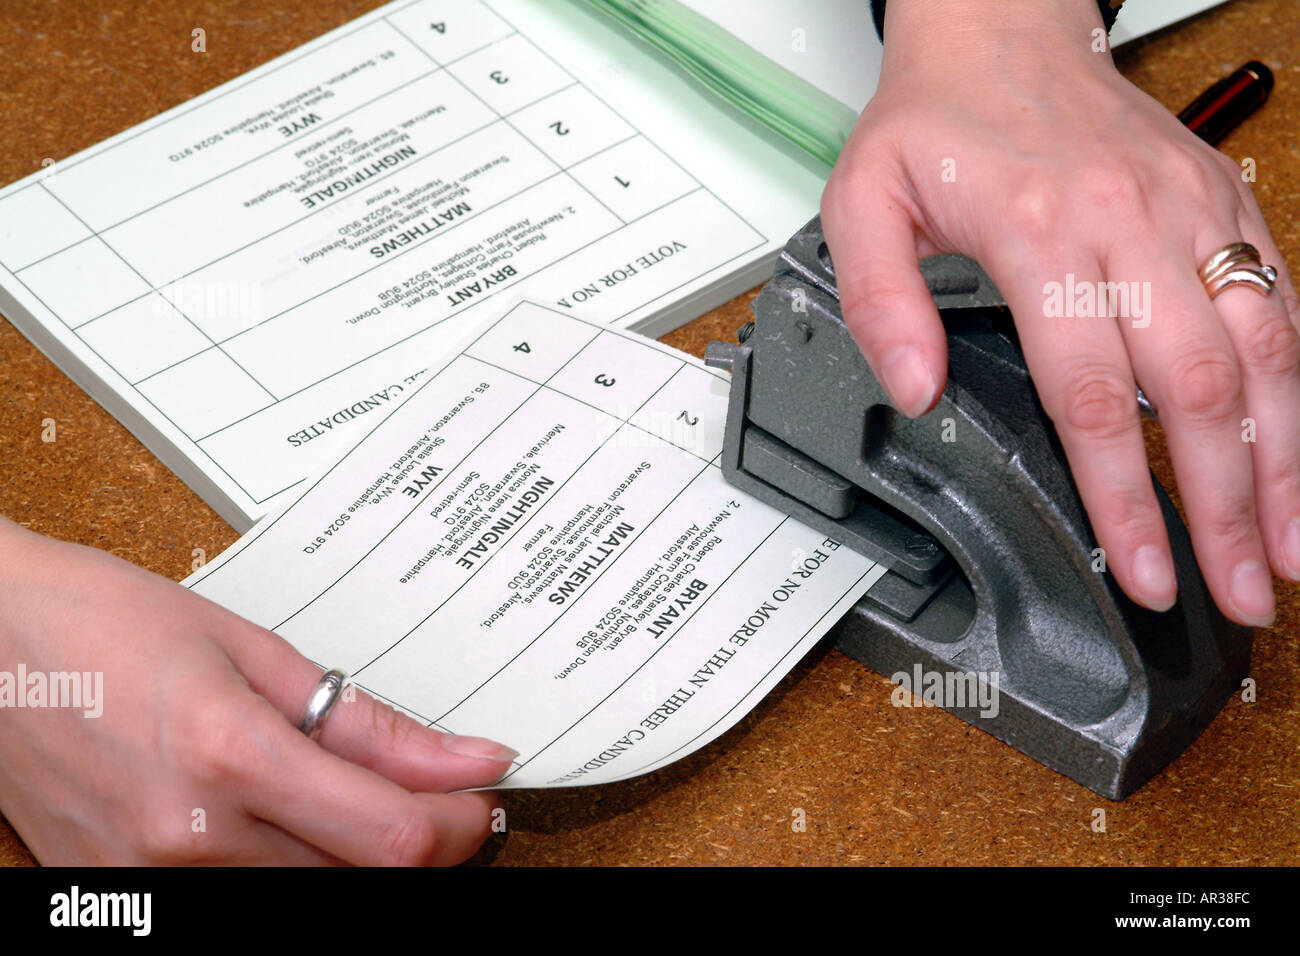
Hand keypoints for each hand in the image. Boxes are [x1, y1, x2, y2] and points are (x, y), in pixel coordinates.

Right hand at [0, 516, 515, 863]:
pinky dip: (293, 871)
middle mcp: (187, 842)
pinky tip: (299, 826)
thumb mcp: (253, 652)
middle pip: (359, 885)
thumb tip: (461, 758)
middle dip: (424, 847)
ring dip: (359, 862)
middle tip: (442, 799)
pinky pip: (242, 904)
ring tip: (370, 804)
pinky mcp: (123, 898)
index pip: (390, 838)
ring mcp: (150, 883)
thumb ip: (367, 721)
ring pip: (307, 903)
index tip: (480, 794)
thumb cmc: (105, 623)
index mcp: (229, 758)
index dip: (458, 825)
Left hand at [821, 0, 1298, 624]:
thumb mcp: (863, 202)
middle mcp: (1134, 226)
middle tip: (1239, 593)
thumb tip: (914, 390)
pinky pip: (1280, 300)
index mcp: (1045, 233)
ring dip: (1288, 461)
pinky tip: (1297, 450)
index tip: (1145, 570)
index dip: (1126, 498)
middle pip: (1202, 391)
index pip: (1096, 396)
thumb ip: (878, 302)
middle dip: (1228, 506)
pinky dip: (1298, 385)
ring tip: (1290, 550)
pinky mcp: (1222, 202)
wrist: (1000, 31)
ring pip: (1266, 352)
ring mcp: (1192, 212)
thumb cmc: (936, 118)